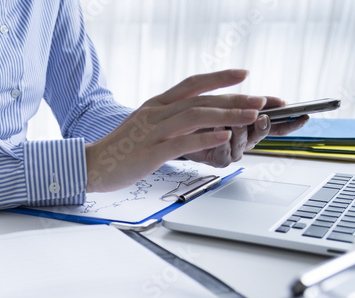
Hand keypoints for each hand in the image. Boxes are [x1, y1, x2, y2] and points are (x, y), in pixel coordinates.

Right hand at [85, 70, 308, 191]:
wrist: (93, 166)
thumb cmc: (120, 151)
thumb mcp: (145, 127)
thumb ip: (168, 120)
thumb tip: (196, 120)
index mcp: (156, 104)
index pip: (192, 83)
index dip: (219, 77)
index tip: (244, 74)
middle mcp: (156, 113)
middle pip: (201, 98)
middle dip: (234, 97)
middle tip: (261, 98)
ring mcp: (153, 132)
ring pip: (196, 116)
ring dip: (227, 114)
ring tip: (251, 115)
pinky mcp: (151, 152)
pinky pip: (183, 142)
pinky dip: (205, 138)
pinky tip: (223, 137)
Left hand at [184, 98, 310, 167]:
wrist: (179, 130)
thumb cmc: (205, 115)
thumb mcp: (231, 104)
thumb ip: (252, 104)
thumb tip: (278, 101)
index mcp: (252, 125)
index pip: (277, 126)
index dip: (291, 122)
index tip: (305, 115)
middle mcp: (245, 139)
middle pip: (261, 134)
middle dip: (263, 125)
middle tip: (262, 117)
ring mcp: (232, 151)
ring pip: (242, 143)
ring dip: (239, 130)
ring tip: (232, 118)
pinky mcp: (217, 159)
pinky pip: (223, 152)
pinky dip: (222, 139)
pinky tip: (219, 127)